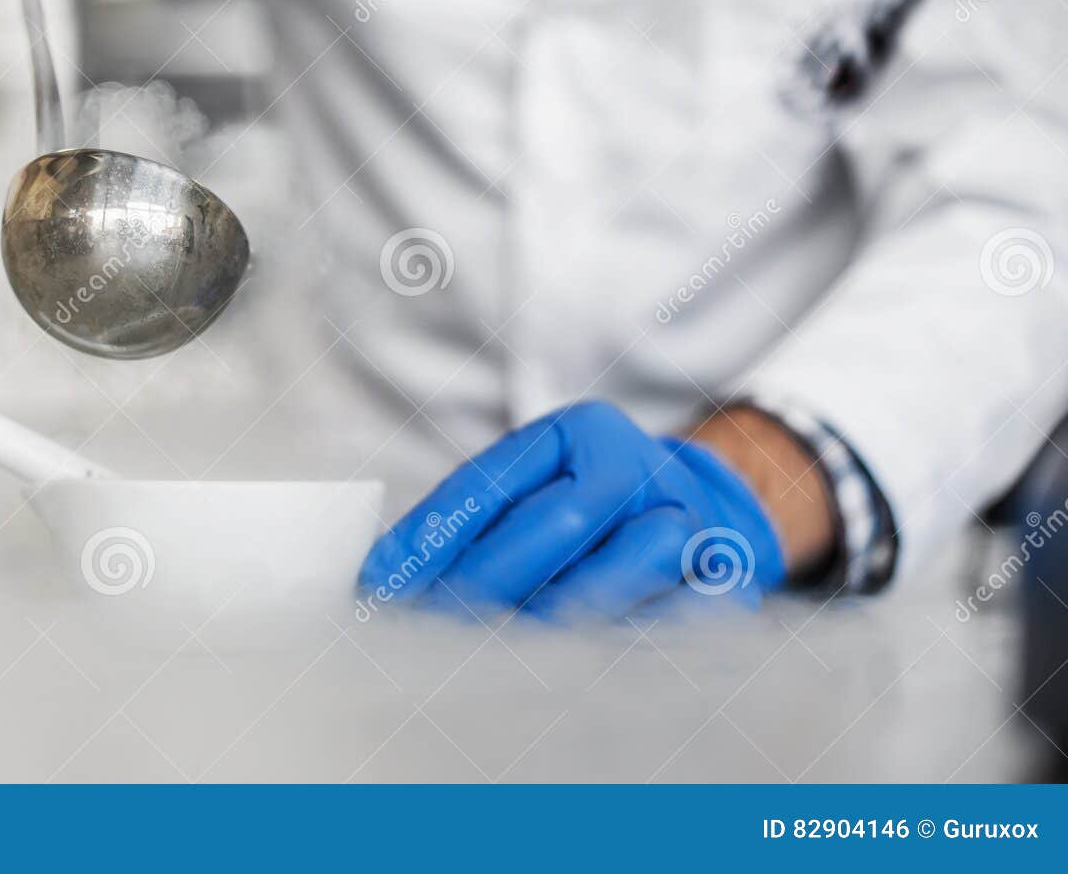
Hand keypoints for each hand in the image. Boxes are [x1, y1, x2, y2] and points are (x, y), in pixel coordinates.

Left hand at [357, 401, 786, 620]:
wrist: (705, 515)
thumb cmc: (587, 511)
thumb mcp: (530, 489)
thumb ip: (461, 524)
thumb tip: (377, 579)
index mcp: (581, 433)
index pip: (492, 482)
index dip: (432, 536)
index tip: (379, 585)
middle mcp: (639, 468)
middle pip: (554, 524)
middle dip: (482, 581)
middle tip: (427, 627)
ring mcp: (690, 520)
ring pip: (627, 563)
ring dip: (556, 613)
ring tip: (492, 651)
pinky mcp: (725, 580)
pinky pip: (679, 615)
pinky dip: (625, 642)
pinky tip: (569, 669)